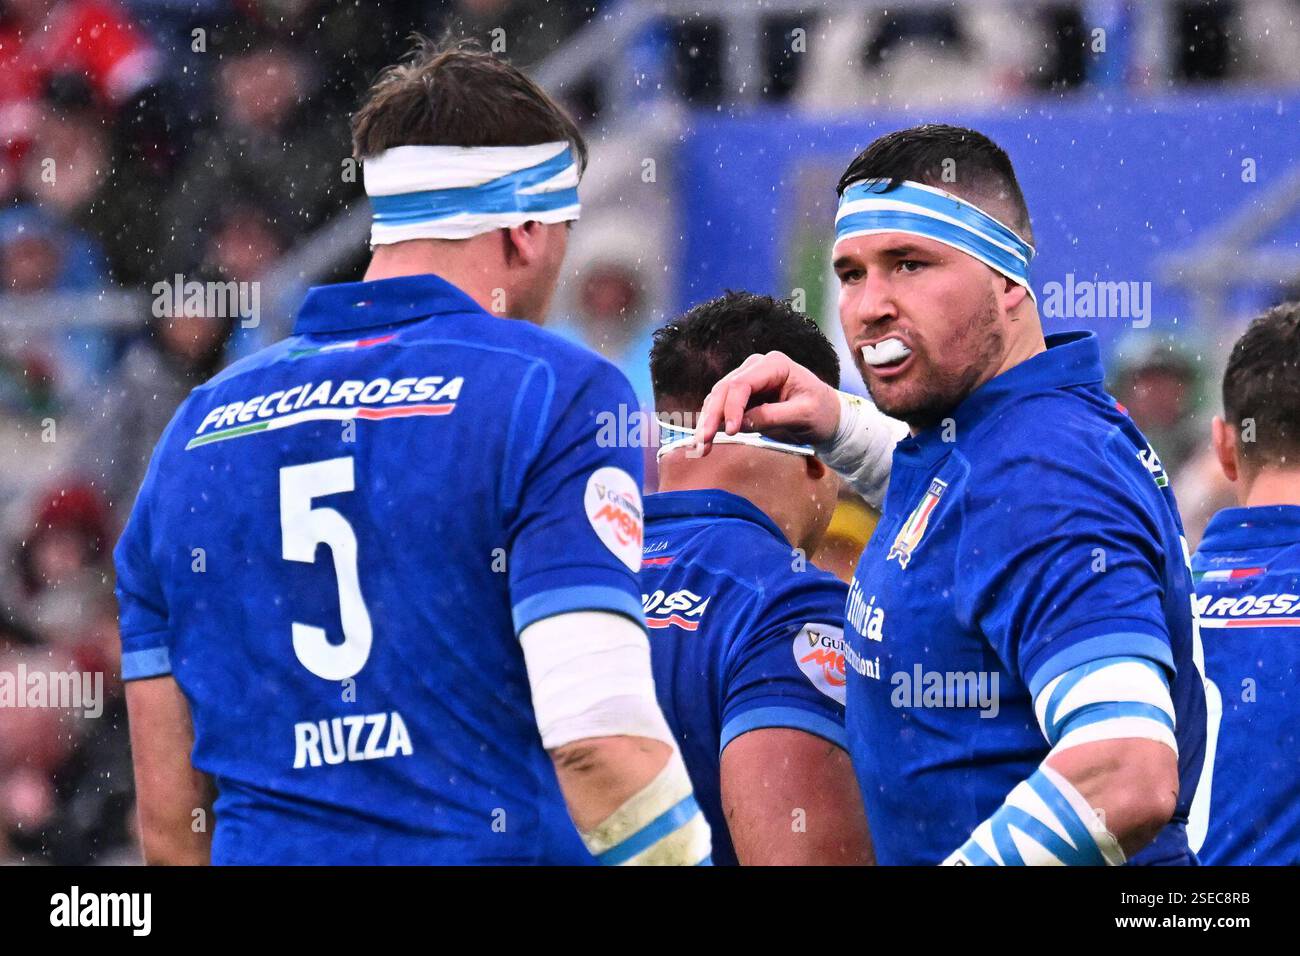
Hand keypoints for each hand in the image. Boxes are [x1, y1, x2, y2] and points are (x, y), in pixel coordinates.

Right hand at [693, 351, 840, 454]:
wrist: (828, 417)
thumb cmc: (822, 412)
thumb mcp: (803, 415)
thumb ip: (772, 416)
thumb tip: (741, 424)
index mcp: (775, 365)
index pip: (742, 384)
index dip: (732, 408)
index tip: (731, 432)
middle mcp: (756, 367)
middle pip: (724, 389)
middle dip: (712, 416)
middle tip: (703, 442)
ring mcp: (747, 380)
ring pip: (717, 398)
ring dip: (707, 421)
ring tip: (700, 446)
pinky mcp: (743, 396)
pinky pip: (721, 407)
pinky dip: (712, 423)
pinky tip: (705, 441)